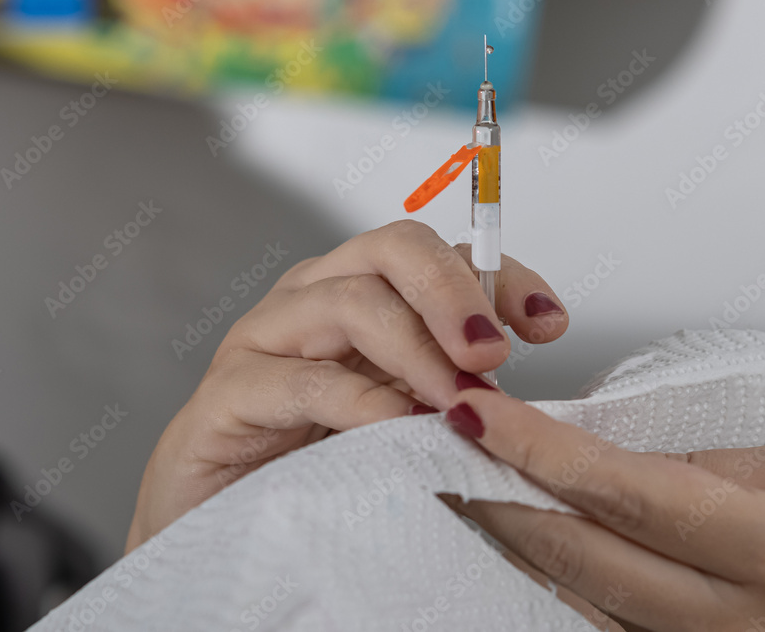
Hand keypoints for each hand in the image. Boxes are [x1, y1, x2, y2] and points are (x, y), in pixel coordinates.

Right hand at [126, 220, 568, 550]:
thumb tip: (507, 378)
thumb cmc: (309, 460)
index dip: (498, 276)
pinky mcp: (230, 392)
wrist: (217, 515)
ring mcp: (266, 339)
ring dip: (418, 351)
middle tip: (492, 355)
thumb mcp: (396, 410)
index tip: (548, 324)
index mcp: (356, 293)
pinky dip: (361, 402)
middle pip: (393, 249)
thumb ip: (443, 383)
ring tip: (458, 404)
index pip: (436, 251)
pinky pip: (304, 380)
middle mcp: (312, 298)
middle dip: (456, 293)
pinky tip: (397, 429)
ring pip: (352, 302)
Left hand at [443, 389, 764, 630]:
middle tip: (446, 454)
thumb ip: (717, 470)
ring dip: (516, 548)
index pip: (622, 491)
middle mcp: (743, 629)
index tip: (477, 413)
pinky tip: (529, 558)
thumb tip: (618, 453)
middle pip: (580, 556)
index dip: (536, 448)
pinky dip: (559, 594)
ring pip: (579, 606)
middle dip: (499, 500)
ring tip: (470, 496)